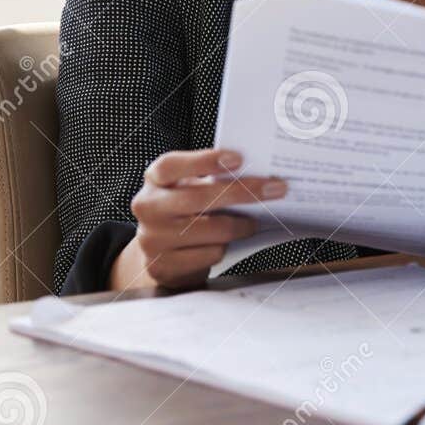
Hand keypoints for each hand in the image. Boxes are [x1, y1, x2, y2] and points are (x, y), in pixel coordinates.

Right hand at [109, 148, 285, 291]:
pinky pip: (210, 254)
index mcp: (155, 179)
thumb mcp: (189, 187)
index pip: (173, 165)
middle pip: (200, 197)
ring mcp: (152, 238)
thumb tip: (258, 174)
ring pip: (212, 229)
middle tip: (275, 189)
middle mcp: (148, 206)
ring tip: (252, 222)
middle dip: (244, 192)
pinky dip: (225, 248)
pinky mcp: (163, 265)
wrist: (162, 252)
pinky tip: (227, 243)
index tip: (238, 159)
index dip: (205, 161)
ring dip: (241, 226)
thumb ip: (211, 179)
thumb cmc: (185, 210)